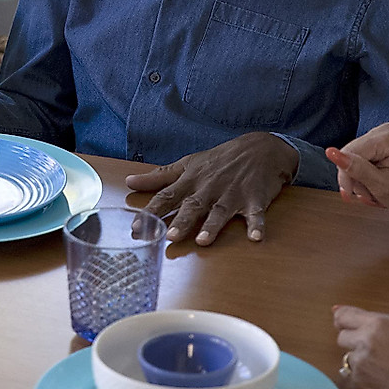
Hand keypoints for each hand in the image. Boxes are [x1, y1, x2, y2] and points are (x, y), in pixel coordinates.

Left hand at [125, 132, 298, 244]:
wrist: (259, 148)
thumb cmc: (219, 160)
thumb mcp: (187, 164)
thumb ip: (158, 177)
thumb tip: (129, 181)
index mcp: (191, 181)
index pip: (167, 196)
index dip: (152, 211)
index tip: (136, 227)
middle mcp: (209, 188)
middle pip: (193, 206)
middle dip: (181, 221)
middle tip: (170, 236)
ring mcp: (232, 194)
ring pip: (220, 211)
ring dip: (212, 226)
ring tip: (203, 241)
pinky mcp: (255, 199)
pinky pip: (256, 214)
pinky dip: (257, 225)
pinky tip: (255, 237)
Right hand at [325, 122, 388, 217]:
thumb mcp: (379, 185)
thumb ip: (355, 169)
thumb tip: (331, 153)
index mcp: (387, 138)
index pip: (350, 153)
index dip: (345, 175)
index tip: (348, 194)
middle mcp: (381, 131)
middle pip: (348, 155)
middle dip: (353, 178)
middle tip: (367, 194)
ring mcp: (377, 136)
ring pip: (349, 159)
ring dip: (356, 179)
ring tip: (372, 190)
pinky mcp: (373, 143)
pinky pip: (354, 159)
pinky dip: (359, 175)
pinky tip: (370, 183)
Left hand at [335, 305, 388, 388]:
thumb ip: (375, 323)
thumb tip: (340, 311)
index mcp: (380, 324)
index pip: (344, 315)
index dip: (342, 320)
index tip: (341, 323)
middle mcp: (366, 339)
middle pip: (341, 336)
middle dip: (352, 343)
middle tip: (372, 352)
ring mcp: (359, 361)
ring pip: (346, 357)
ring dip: (358, 362)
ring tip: (381, 370)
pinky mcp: (356, 380)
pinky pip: (350, 375)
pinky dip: (360, 378)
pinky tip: (378, 382)